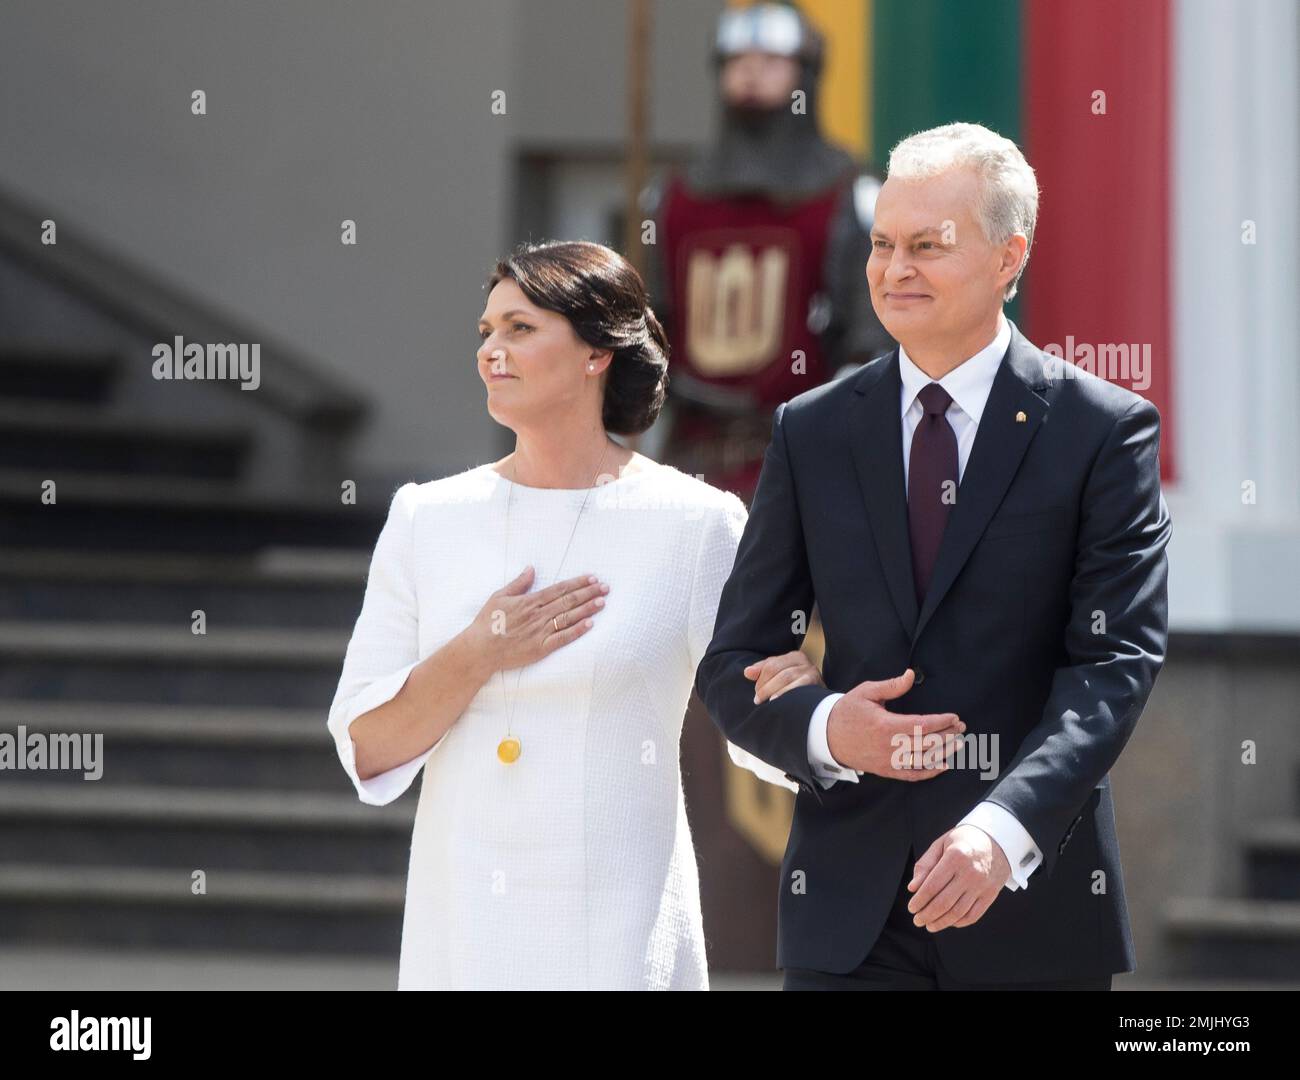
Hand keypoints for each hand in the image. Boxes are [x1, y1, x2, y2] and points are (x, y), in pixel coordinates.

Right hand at [463, 567, 608, 674]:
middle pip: (569, 601)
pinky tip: (590, 625)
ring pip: (569, 617)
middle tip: (606, 588)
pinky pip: (563, 638)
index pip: (559, 589)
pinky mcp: (541, 648)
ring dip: (587, 609)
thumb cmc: (487, 622)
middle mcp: (538, 614)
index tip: (593, 578)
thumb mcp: (499, 596)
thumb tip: (531, 568)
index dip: (578, 583)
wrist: (480, 649)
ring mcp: (541, 631)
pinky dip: (577, 631)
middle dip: (589, 593)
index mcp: (530, 601)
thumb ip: (518, 583)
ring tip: (602, 602)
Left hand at [743, 650, 823, 703]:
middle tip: (758, 699)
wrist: (824, 706)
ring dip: (771, 690)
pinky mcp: (815, 682)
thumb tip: (747, 672)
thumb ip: (764, 672)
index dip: (760, 679)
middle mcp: (804, 660)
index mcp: (794, 656)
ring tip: (765, 702)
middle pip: (776, 670)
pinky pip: (796, 686)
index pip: (770, 664)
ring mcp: (811, 670)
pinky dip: (784, 693)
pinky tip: (776, 701)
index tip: (755, 693)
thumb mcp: (782, 678)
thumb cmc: (799, 691)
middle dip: (764, 686)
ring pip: (784, 677)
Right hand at [825, 668, 963, 780]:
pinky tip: (943, 765)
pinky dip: (930, 772)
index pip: (921, 725)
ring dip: (944, 752)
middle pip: (926, 743)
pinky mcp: (886, 771)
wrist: (828, 736)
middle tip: (961, 728)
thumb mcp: (866, 692)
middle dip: (947, 735)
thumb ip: (891, 686)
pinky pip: (912, 775)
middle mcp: (889, 746)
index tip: (954, 717)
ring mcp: (888, 761)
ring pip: (923, 760)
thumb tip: (910, 675)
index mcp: (885, 725)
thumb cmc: (848, 712)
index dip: (941, 722)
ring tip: (958, 743)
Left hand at [906, 824, 1010, 931]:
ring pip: (958, 913)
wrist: (998, 840)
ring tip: (929, 925)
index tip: (911, 908)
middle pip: (944, 902)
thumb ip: (925, 865)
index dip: (919, 900)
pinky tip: (948, 922)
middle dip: (927, 915)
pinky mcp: (991, 894)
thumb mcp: (941, 844)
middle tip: (917, 920)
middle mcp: (970, 872)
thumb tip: (912, 888)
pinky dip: (959, 923)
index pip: (932, 885)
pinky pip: (973, 915)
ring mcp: (982, 885)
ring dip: (941, 922)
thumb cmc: (963, 841)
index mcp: (955, 857)